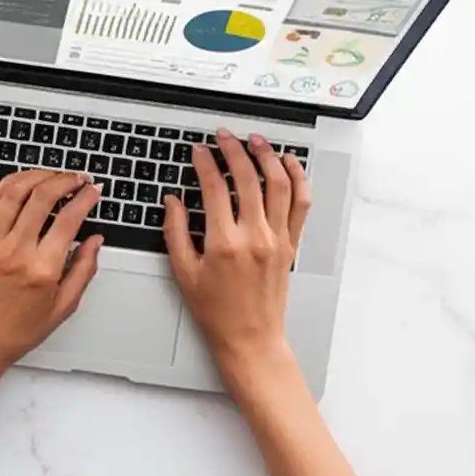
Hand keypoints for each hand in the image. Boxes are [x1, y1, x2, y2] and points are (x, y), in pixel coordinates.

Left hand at [0, 170, 103, 378]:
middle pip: (41, 196)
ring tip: (52, 176)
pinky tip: (22, 182)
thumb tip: (95, 241)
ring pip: (14, 192)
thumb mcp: (63, 306)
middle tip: (77, 178)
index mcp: (41, 270)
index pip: (68, 219)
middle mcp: (15, 252)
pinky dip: (8, 184)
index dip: (85, 198)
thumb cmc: (18, 329)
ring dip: (37, 176)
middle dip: (65, 180)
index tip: (93, 191)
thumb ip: (84, 270)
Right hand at [163, 129, 310, 383]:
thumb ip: (176, 232)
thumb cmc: (217, 312)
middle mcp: (255, 237)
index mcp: (224, 243)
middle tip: (224, 137)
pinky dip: (297, 179)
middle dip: (234, 150)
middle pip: (247, 178)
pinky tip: (288, 164)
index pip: (214, 189)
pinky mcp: (291, 245)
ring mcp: (278, 239)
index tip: (199, 151)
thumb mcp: (184, 273)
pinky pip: (301, 204)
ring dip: (267, 157)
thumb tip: (173, 202)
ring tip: (256, 141)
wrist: (251, 338)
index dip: (205, 163)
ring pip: (279, 184)